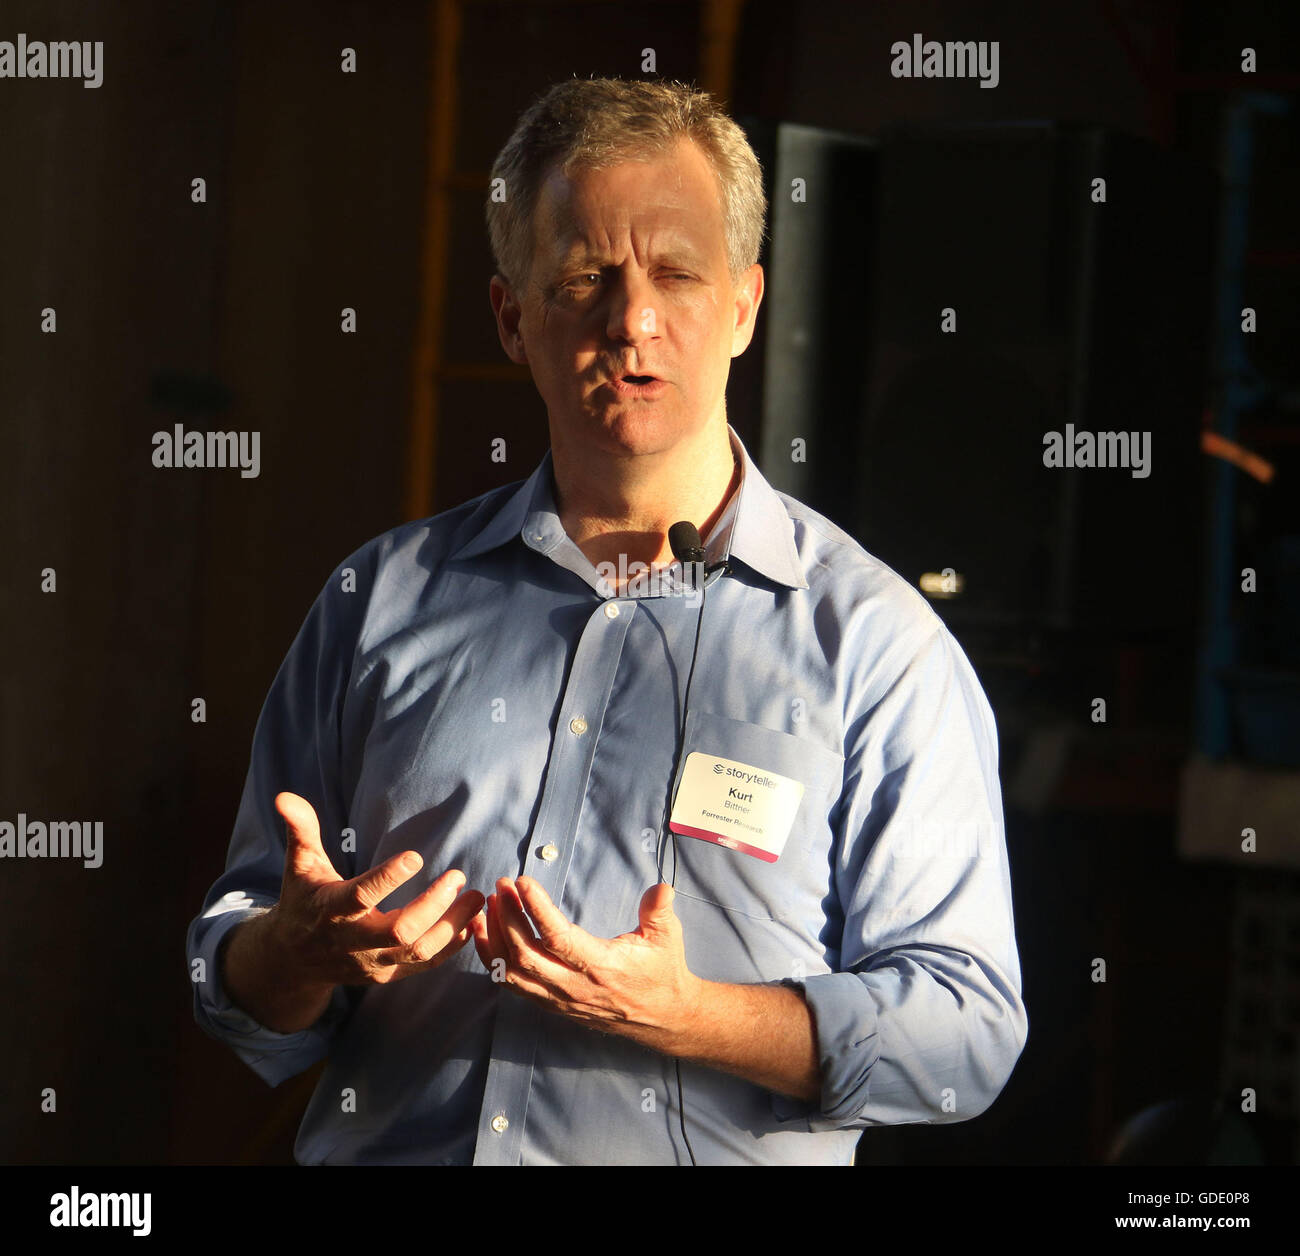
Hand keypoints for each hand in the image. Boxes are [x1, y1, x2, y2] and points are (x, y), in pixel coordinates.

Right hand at [264, 791, 485, 988]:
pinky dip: (453, 945)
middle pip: (399, 930)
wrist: (293, 959)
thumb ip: (301, 830)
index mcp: (332, 908)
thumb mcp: (299, 865)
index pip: (361, 895)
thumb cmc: (303, 900)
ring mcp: (372, 962)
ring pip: (419, 951)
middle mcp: (352, 941)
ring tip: (476, 898)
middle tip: (458, 876)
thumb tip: (285, 796)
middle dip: (433, 904)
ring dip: (452, 925)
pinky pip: (425, 965)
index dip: (388, 877)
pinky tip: (472, 921)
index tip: (416, 855)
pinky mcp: (387, 976)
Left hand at [471, 876, 700, 1053]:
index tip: (521, 881)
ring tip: (487, 905)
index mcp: (601, 966)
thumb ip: (658, 910)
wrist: (661, 1017)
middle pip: (525, 954)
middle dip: (507, 916)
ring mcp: (560, 999)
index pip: (559, 938)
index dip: (537, 909)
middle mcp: (575, 986)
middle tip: (500, 885)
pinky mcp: (552, 1004)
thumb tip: (661, 887)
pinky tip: (485, 934)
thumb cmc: (662, 971)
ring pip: (512, 972)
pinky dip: (493, 959)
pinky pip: (513, 985)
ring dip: (494, 937)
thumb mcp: (667, 937)